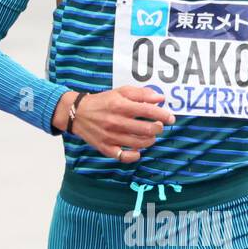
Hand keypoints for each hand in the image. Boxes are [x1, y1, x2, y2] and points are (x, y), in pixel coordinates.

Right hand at [55, 86, 174, 161]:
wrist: (77, 113)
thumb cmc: (103, 102)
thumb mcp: (120, 92)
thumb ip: (141, 94)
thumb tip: (160, 98)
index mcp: (120, 105)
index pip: (147, 111)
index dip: (162, 115)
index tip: (170, 118)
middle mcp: (116, 121)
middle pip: (146, 130)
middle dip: (158, 129)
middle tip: (159, 127)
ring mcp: (110, 136)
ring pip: (138, 144)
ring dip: (150, 140)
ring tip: (150, 136)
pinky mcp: (105, 148)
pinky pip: (124, 156)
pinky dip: (134, 155)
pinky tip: (138, 150)